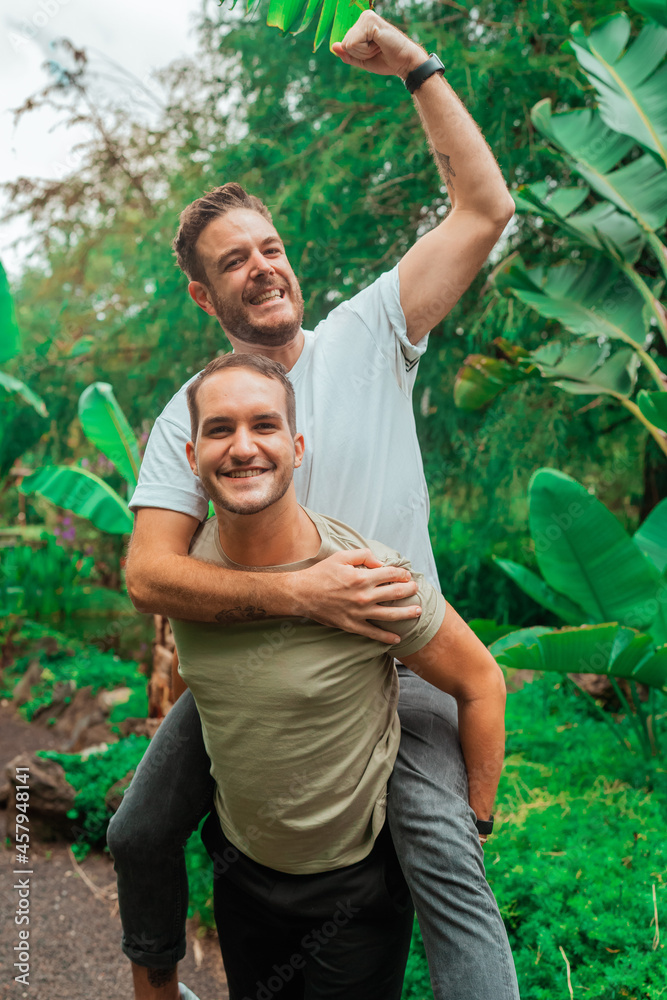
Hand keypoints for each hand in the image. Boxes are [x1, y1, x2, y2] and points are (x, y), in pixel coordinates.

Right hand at [294, 547, 420, 643]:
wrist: (301, 594)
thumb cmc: (321, 574)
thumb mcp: (341, 557)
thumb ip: (363, 555)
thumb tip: (380, 563)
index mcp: (362, 577)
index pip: (390, 574)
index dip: (402, 573)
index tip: (406, 575)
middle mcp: (364, 596)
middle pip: (395, 593)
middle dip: (409, 590)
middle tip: (415, 589)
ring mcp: (359, 612)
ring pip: (390, 614)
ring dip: (407, 613)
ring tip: (418, 611)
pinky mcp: (352, 625)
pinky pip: (373, 633)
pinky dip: (386, 637)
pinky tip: (397, 638)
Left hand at [331, 10, 427, 79]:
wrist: (404, 62)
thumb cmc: (387, 60)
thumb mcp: (363, 60)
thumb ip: (348, 54)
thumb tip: (333, 46)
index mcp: (361, 24)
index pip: (345, 44)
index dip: (357, 54)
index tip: (374, 51)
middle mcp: (363, 17)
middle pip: (345, 44)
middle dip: (360, 54)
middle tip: (377, 50)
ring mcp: (367, 17)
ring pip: (348, 44)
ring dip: (363, 52)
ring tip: (378, 47)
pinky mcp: (370, 21)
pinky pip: (354, 44)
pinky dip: (366, 51)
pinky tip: (379, 45)